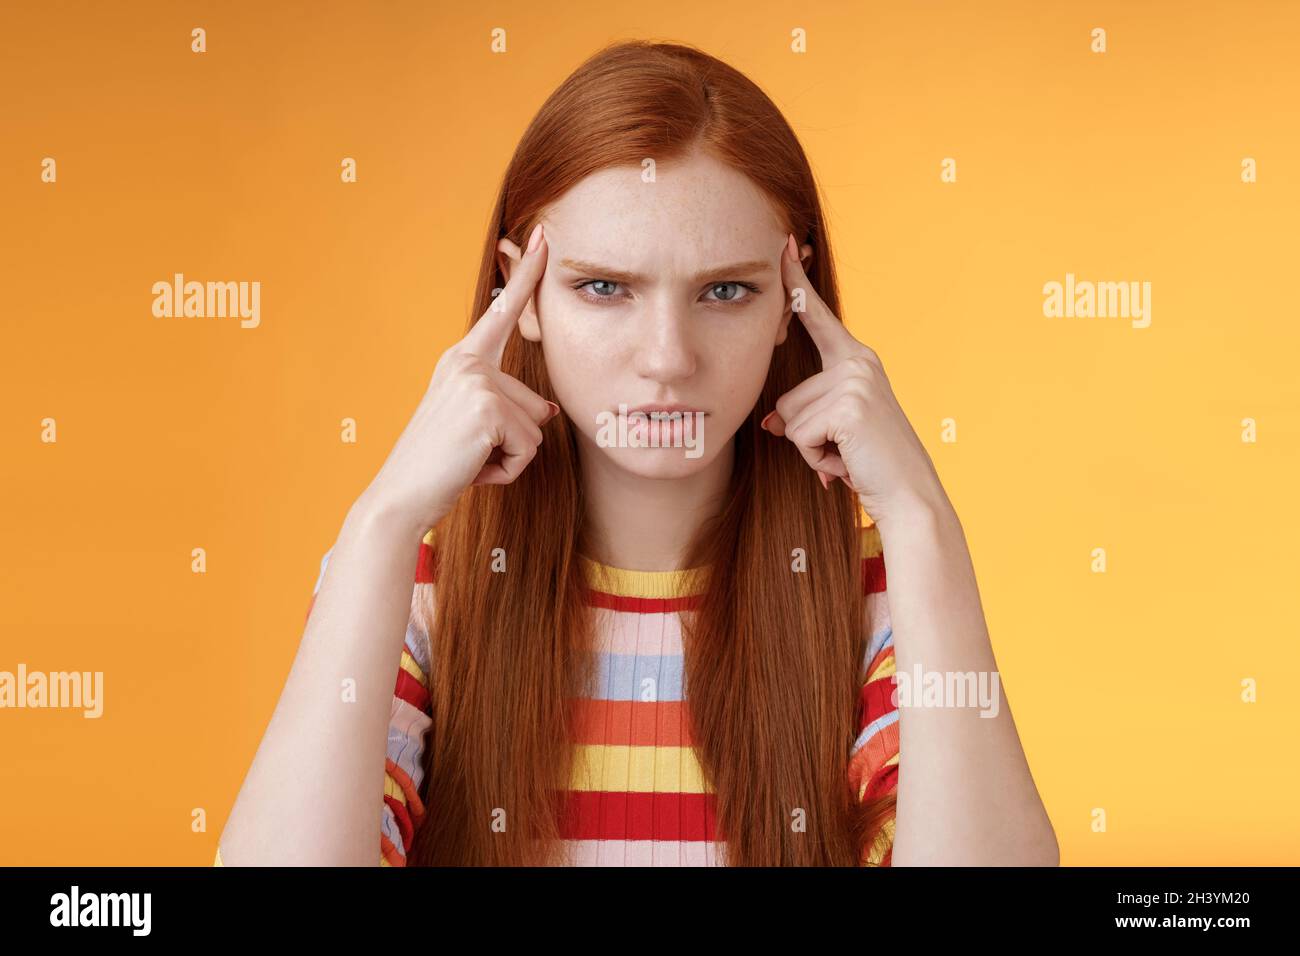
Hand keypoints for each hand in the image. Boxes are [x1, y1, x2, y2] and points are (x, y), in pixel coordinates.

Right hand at [358, 223, 559, 535]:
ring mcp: (476, 381)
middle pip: (536, 403)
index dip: (526, 275)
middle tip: (468, 452)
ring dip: (509, 457)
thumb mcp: (475, 429)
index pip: (501, 311)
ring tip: (469, 461)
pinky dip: (507, 470)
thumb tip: (549, 410)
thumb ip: (508, 409)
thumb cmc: (438, 467)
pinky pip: (529, 447)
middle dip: (514, 441)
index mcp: (461, 360)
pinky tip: (473, 470)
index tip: (543, 238)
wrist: (401, 496)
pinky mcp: (487, 407)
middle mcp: (467, 362)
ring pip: (535, 427)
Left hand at [761, 234, 946, 524]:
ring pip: (790, 419)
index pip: (818, 317)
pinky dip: (815, 458)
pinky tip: (846, 462)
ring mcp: (854, 380)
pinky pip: (799, 435)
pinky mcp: (848, 405)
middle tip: (846, 449)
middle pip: (787, 396)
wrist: (910, 496)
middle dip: (805, 434)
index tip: (784, 245)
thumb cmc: (873, 466)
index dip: (796, 283)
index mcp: (857, 361)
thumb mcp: (834, 433)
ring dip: (811, 449)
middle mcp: (858, 363)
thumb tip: (771, 423)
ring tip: (848, 456)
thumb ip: (805, 415)